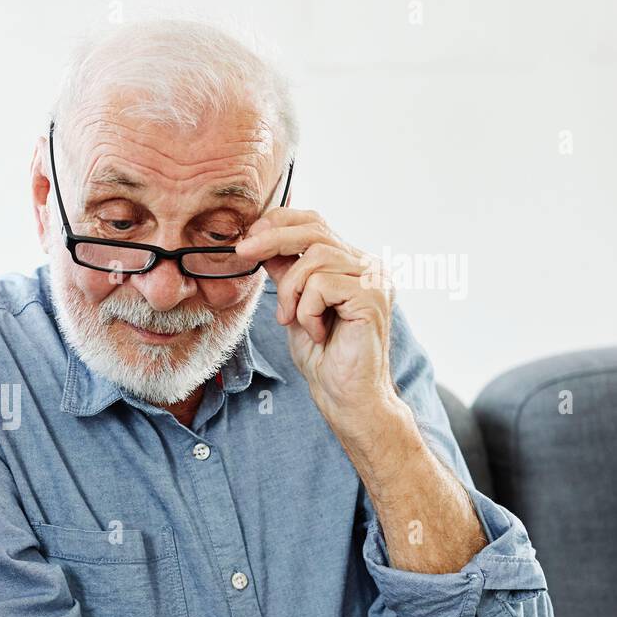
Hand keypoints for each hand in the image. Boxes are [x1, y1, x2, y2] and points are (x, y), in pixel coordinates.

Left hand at [235, 209, 397, 437]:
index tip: (249, 238)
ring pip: (315, 258)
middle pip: (315, 230)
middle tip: (242, 252)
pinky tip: (316, 332)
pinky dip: (306, 310)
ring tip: (291, 319)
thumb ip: (286, 274)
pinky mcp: (373, 297)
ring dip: (290, 290)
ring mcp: (374, 279)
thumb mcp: (294, 306)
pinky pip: (322, 285)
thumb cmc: (322, 356)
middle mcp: (367, 266)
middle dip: (271, 239)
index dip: (280, 222)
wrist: (344, 394)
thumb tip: (259, 243)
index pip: (315, 223)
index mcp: (350, 264)